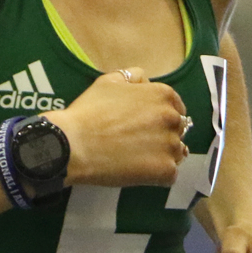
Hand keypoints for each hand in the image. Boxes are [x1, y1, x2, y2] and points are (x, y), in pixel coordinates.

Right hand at [47, 68, 188, 187]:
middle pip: (178, 129)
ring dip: (162, 155)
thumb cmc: (89, 112)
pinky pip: (170, 174)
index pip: (176, 106)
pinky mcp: (165, 170)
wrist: (73, 144)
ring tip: (137, 158)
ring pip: (176, 152)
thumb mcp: (108, 81)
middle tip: (138, 142)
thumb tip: (144, 81)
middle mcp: (172, 118)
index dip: (161, 116)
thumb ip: (132, 76)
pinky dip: (157, 175)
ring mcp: (170, 146)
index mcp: (163, 95)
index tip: (146, 125)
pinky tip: (137, 171)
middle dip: (163, 135)